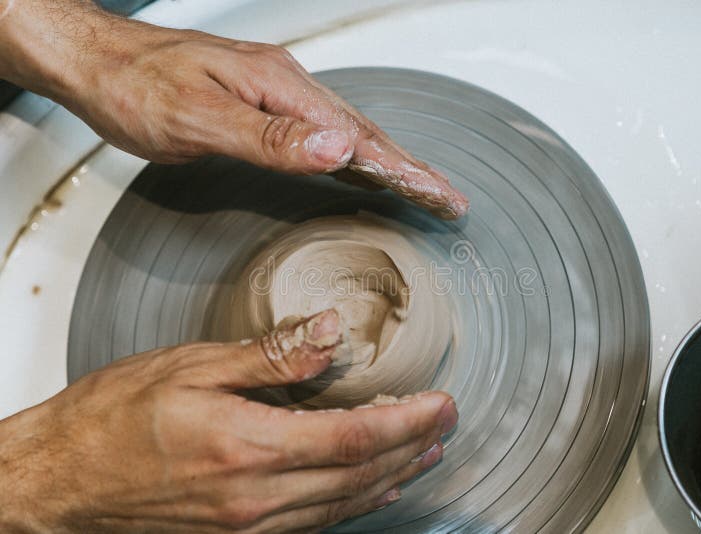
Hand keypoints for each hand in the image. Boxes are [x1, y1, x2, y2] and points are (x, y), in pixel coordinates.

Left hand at [0, 0, 467, 218]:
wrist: (98, 60)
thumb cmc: (137, 87)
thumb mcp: (200, 118)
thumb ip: (271, 139)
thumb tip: (337, 149)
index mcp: (281, 88)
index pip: (360, 138)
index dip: (405, 170)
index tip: (441, 195)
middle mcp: (287, 86)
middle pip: (366, 132)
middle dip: (412, 168)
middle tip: (448, 198)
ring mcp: (276, 93)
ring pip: (348, 131)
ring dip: (390, 160)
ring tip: (420, 185)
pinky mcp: (263, 103)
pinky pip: (323, 130)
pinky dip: (355, 152)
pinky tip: (360, 164)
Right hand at [0, 309, 457, 531]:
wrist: (61, 480)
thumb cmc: (114, 417)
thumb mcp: (191, 366)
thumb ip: (270, 356)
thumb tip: (330, 334)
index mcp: (247, 445)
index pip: (354, 438)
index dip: (408, 422)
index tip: (441, 404)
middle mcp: (254, 496)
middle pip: (358, 476)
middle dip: (411, 449)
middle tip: (445, 425)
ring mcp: (246, 524)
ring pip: (341, 506)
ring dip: (390, 480)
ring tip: (423, 456)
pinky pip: (311, 523)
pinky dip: (351, 504)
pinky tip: (368, 489)